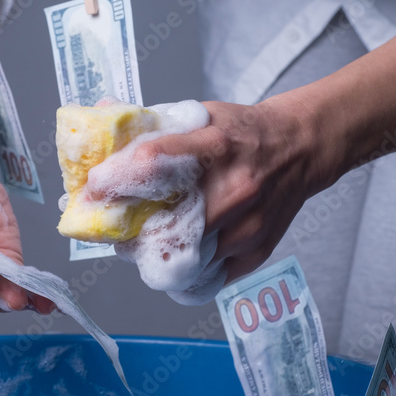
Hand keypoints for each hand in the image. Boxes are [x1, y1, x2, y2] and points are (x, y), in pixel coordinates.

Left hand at [104, 98, 325, 282]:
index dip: (116, 179)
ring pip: (184, 261)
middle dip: (128, 233)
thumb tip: (101, 115)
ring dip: (153, 259)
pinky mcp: (255, 252)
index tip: (93, 189)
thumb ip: (153, 123)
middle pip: (166, 225)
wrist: (301, 148)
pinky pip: (207, 282)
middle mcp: (234, 187)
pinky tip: (172, 262)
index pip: (154, 162)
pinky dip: (182, 278)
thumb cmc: (244, 132)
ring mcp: (246, 225)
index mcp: (215, 143)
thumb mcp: (201, 113)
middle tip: (115, 229)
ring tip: (143, 247)